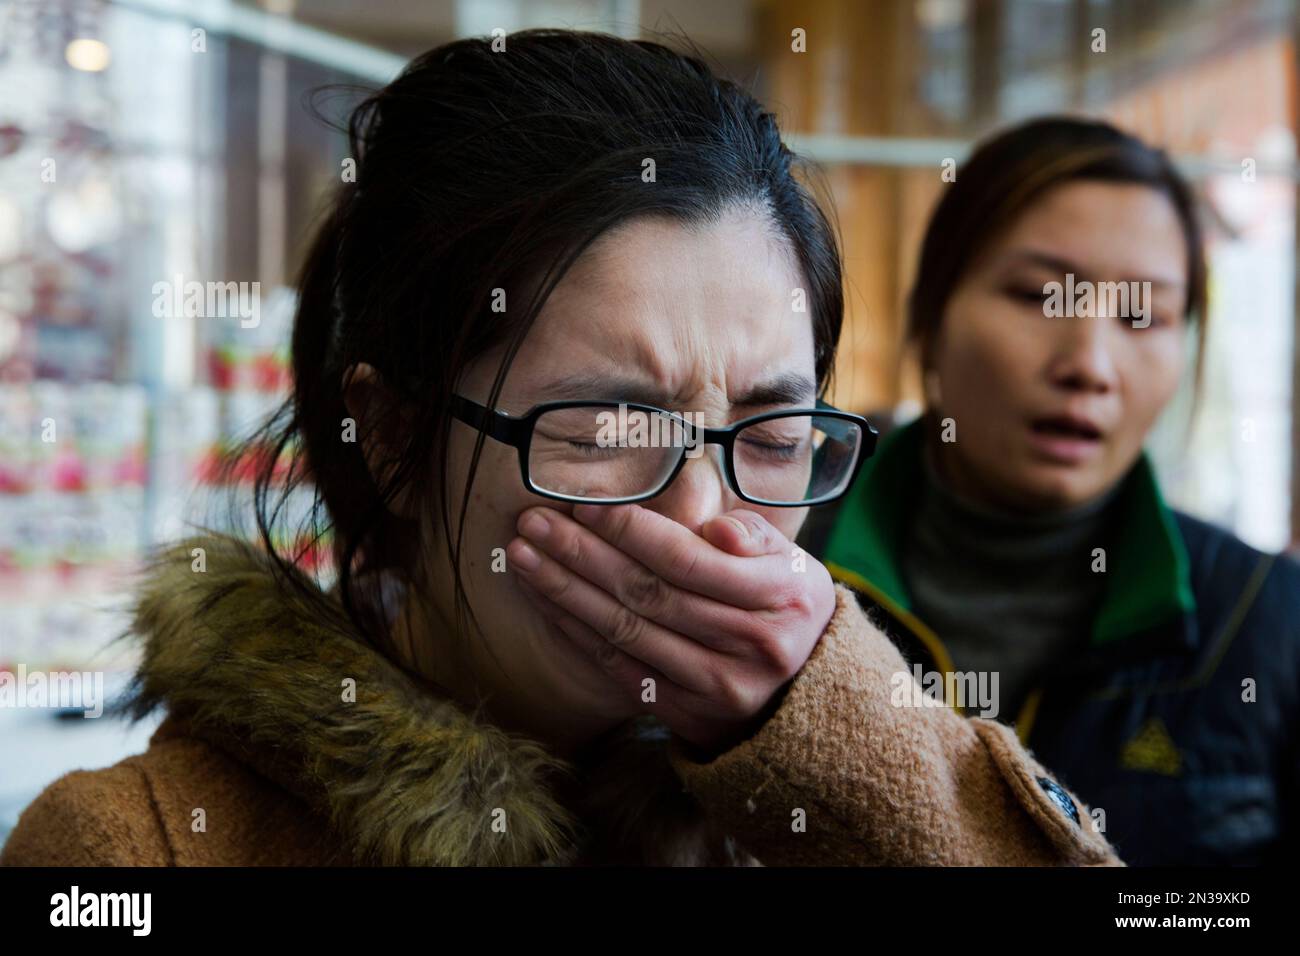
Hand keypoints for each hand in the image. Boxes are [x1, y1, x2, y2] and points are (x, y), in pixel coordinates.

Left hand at [507, 502, 836, 752]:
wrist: (806, 695)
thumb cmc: (786, 608)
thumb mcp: (791, 562)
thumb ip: (753, 535)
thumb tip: (712, 528)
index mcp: (780, 596)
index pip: (688, 560)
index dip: (631, 532)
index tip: (585, 506)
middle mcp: (750, 645)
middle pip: (647, 594)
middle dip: (582, 555)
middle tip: (533, 523)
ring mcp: (716, 686)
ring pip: (625, 632)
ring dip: (564, 591)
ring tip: (521, 556)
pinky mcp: (686, 714)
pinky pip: (618, 667)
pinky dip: (576, 631)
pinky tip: (544, 600)